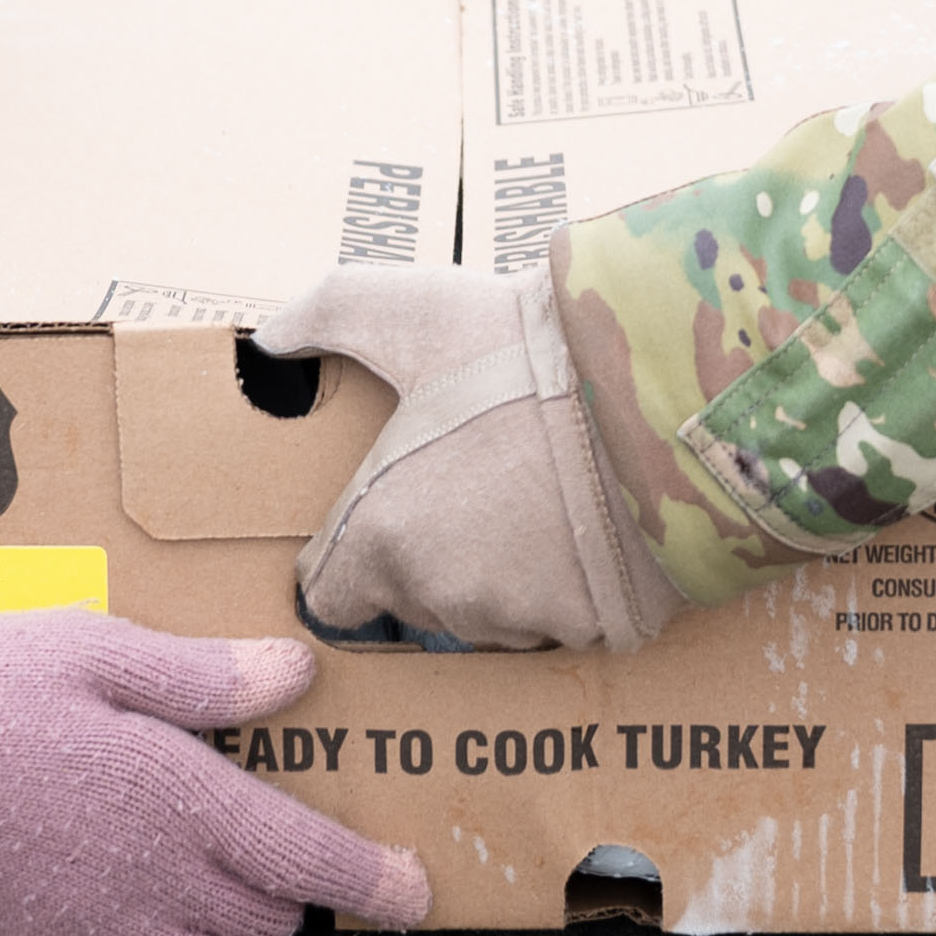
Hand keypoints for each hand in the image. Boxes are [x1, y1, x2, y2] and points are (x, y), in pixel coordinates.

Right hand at [0, 602, 428, 935]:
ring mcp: (103, 933)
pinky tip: (158, 921)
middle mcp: (154, 881)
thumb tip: (298, 675)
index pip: (310, 862)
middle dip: (303, 896)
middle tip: (285, 848)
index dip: (378, 884)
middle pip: (275, 925)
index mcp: (178, 796)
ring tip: (228, 888)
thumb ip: (205, 676)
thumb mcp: (97, 647)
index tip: (419, 893)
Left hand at [268, 263, 680, 656]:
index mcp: (382, 532)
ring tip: (537, 495)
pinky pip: (564, 618)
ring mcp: (521, 618)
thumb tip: (270, 338)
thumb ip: (327, 312)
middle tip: (473, 483)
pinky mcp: (594, 629)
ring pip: (489, 613)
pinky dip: (571, 585)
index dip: (349, 556)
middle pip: (412, 599)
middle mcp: (441, 593)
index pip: (329, 593)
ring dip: (500, 574)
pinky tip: (590, 522)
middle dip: (432, 555)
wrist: (665, 392)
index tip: (381, 518)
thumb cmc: (528, 351)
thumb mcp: (414, 306)